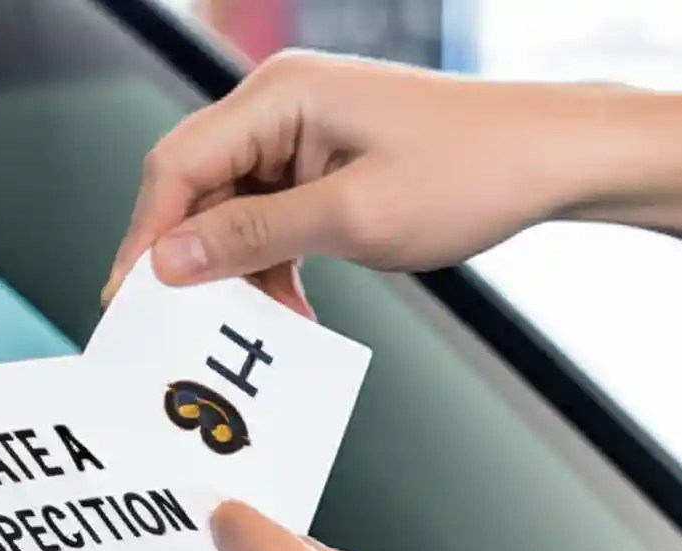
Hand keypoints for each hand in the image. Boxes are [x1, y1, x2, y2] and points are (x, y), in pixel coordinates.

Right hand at [103, 51, 628, 315]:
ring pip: (234, 207)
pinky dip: (272, 261)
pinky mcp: (325, 161)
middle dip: (189, 256)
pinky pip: (272, 214)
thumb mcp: (352, 217)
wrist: (551, 159)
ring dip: (238, 268)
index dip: (146, 235)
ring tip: (259, 322)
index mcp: (280, 96)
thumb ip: (253, 237)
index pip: (177, 164)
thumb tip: (171, 259)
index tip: (130, 299)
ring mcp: (304, 133)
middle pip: (197, 184)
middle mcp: (282, 105)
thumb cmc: (470, 171)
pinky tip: (291, 304)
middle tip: (180, 323)